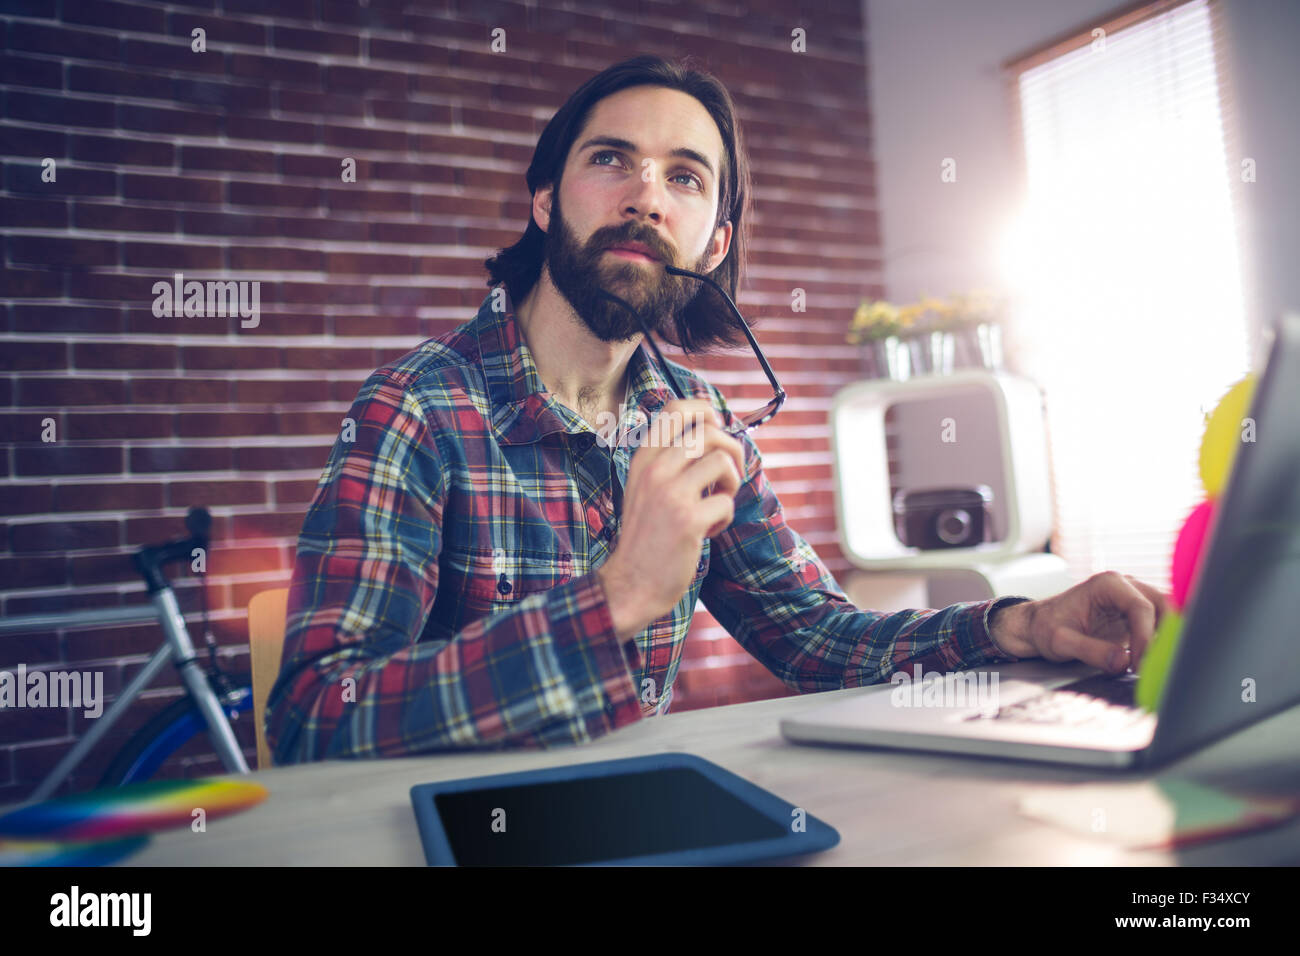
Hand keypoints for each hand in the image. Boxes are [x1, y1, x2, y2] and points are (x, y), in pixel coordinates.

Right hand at [596, 399, 744, 639]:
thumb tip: (712, 433)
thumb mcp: (645, 488)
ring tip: (716, 503)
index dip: (705, 411)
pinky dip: (724, 518)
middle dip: (732, 451)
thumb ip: (668, 461)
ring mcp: (670, 493)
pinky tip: (707, 531)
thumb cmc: (646, 537)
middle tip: (726, 478)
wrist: (631, 583)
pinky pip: (726, 502)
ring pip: (723, 461)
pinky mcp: (688, 519)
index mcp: (643, 458)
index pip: (675, 409)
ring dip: (731, 484)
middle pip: (709, 432)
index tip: (717, 428)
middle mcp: (655, 469)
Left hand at [989, 571, 1173, 674]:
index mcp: (1107, 584)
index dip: (1146, 637)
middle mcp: (1125, 586)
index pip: (1141, 607)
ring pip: (1166, 615)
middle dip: (1163, 636)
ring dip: (1164, 639)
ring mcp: (1133, 599)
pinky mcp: (1136, 615)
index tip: (1139, 664)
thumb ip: (1090, 651)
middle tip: (1153, 666)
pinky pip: (1159, 626)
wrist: (1038, 626)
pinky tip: (1150, 661)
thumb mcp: (1060, 642)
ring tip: (1151, 665)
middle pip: (1163, 607)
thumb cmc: (1046, 628)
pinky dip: (1160, 642)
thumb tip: (1123, 662)